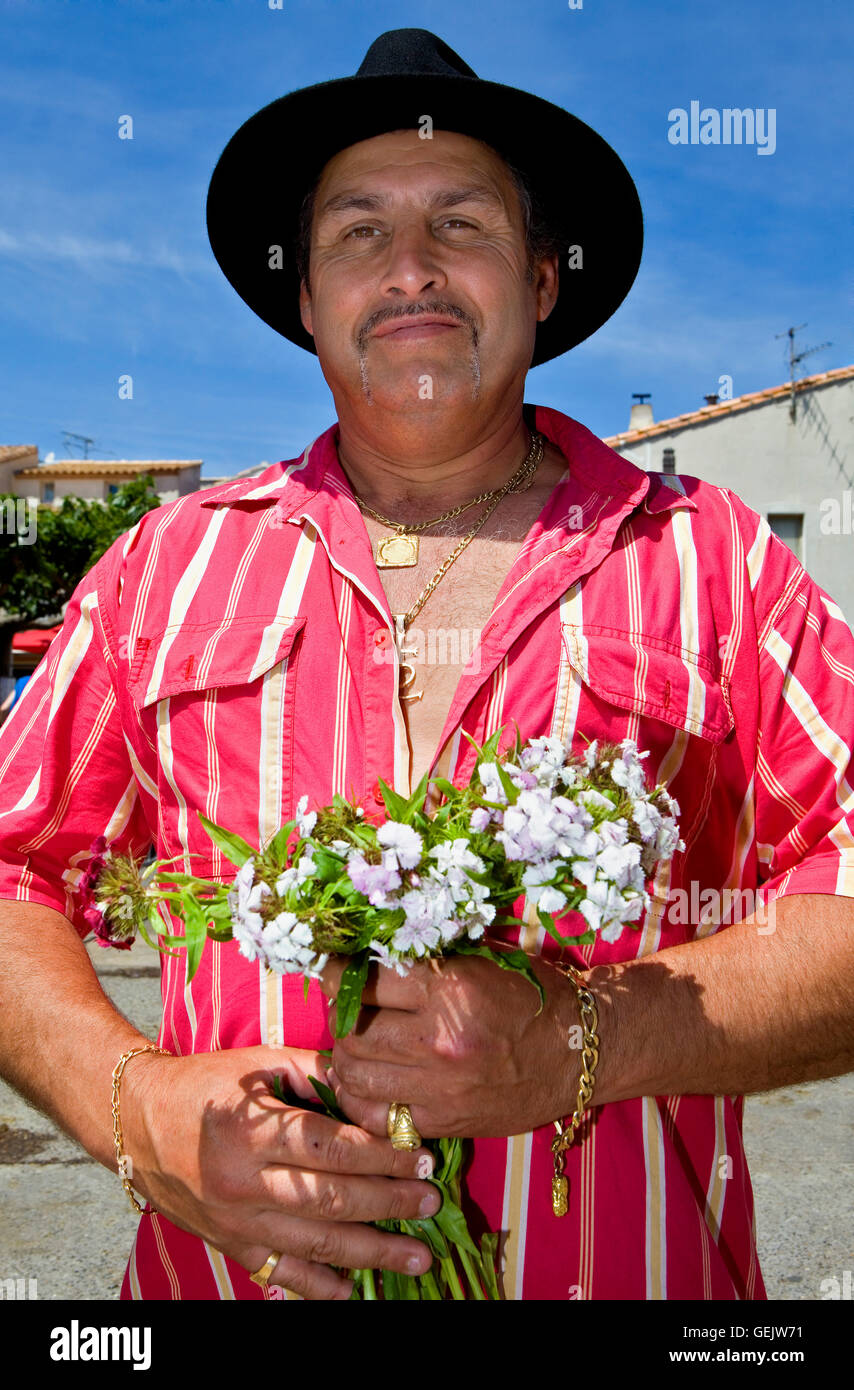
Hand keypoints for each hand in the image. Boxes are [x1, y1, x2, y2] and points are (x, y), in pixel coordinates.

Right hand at [121, 1045, 439, 1299]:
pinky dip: (318, 1287)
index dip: (382, 1155)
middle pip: (330, 1199)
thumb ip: (319, 1073)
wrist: (138, 1122)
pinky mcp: (230, 1244)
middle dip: (389, 1204)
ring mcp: (235, 1220)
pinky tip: (354, 1290)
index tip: (422, 1157)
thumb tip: (378, 1090)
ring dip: (371, 1252)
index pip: (331, 1147)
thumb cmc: (205, 1084)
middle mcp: (243, 1181)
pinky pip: (280, 1273)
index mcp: (252, 1128)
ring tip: (416, 1257)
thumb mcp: (260, 1064)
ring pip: (314, 1244)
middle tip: (431, 1203)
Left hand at [321, 954, 579, 1139]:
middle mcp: (441, 1039)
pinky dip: (360, 1098)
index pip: (365, 979)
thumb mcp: (482, 959)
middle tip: (346, 1007)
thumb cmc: (532, 996)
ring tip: (355, 1043)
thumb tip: (363, 949)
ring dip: (346, 1056)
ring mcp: (440, 1087)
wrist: (579, 1052)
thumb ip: (427, 957)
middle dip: (341, 1015)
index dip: (337, 972)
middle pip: (353, 1029)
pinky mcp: (444, 1121)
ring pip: (356, 1073)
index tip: (332, 968)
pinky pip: (376, 1115)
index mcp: (451, 988)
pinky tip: (367, 1081)